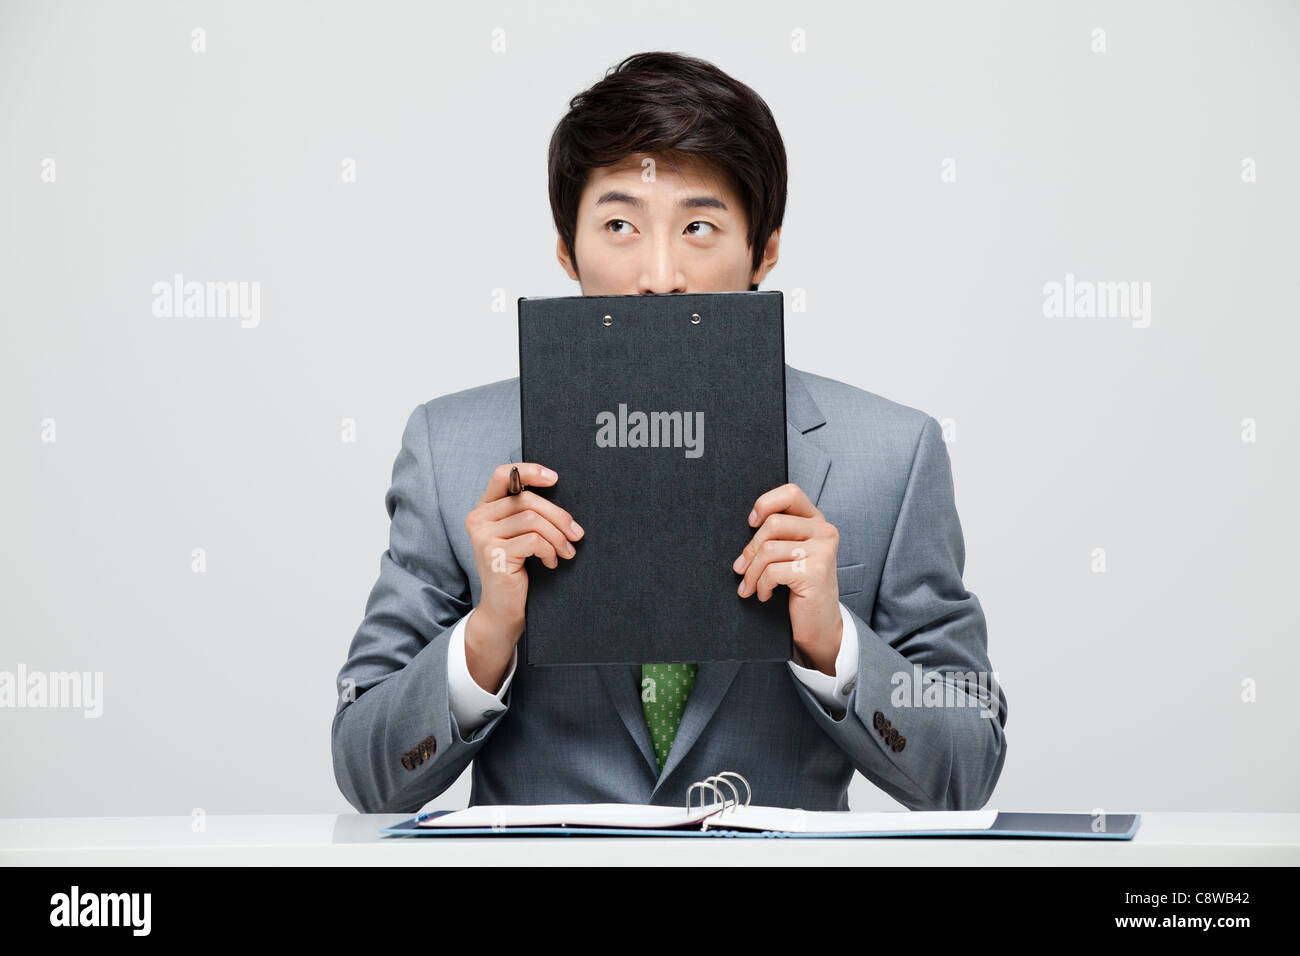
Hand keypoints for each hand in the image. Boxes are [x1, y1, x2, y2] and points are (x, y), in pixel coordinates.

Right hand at [463, 463, 583, 687]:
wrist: (503, 609)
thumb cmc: (517, 569)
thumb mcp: (521, 535)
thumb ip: (528, 512)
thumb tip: (559, 491)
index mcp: (484, 508)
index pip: (502, 475)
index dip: (529, 470)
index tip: (555, 478)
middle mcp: (478, 518)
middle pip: (527, 500)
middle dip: (558, 516)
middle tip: (577, 534)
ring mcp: (483, 536)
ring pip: (533, 520)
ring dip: (558, 537)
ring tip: (567, 552)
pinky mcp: (492, 553)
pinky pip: (533, 540)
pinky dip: (549, 551)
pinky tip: (551, 563)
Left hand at [733, 482, 842, 673]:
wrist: (820, 624)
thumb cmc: (800, 588)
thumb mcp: (790, 555)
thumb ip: (777, 535)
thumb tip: (747, 524)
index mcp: (817, 522)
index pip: (791, 493)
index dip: (765, 503)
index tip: (751, 523)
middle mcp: (824, 532)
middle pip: (773, 523)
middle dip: (750, 550)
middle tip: (741, 569)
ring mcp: (823, 551)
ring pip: (769, 550)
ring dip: (752, 573)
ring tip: (750, 587)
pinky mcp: (815, 572)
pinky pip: (773, 572)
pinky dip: (761, 586)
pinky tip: (764, 595)